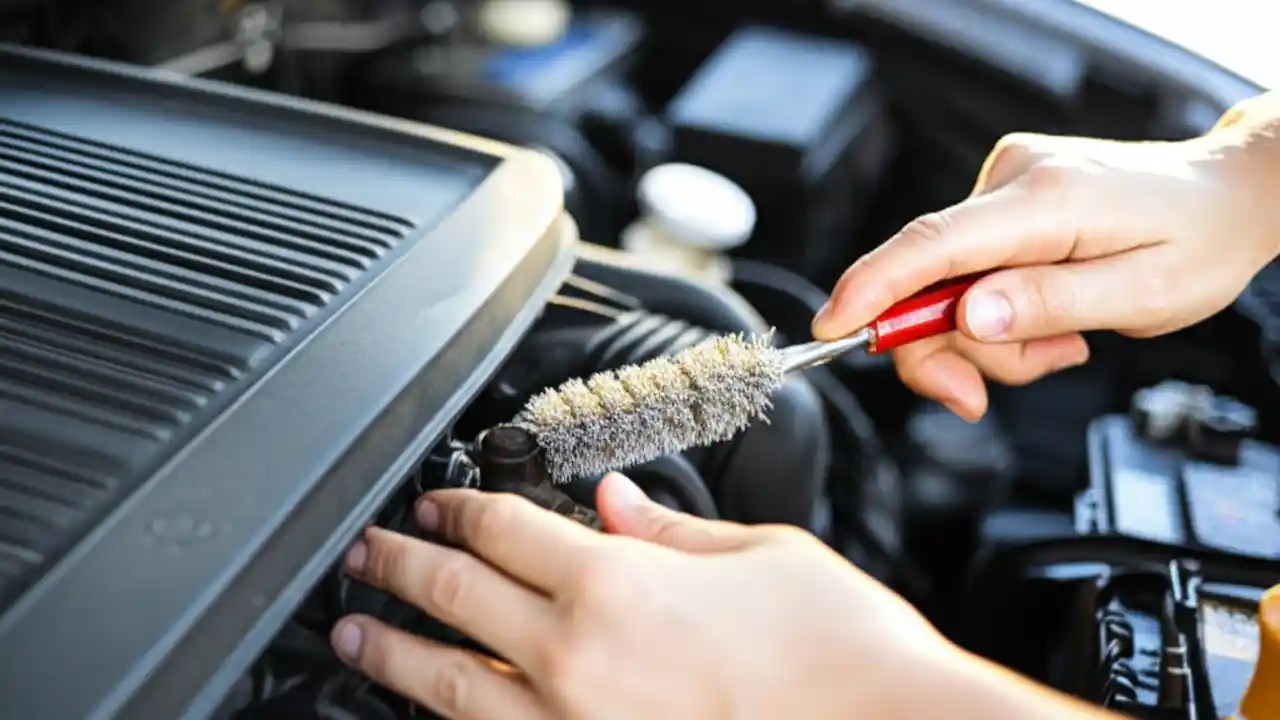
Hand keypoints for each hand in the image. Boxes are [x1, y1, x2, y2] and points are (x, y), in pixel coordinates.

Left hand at [330, 474, 1109, 718]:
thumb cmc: (843, 653)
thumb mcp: (760, 555)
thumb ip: (670, 528)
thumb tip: (614, 505)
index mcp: (618, 582)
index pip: (502, 528)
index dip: (456, 508)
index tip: (435, 504)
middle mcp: (578, 658)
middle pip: (453, 597)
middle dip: (395, 567)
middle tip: (363, 553)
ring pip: (449, 684)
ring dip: (392, 653)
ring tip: (357, 636)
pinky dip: (456, 718)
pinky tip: (437, 710)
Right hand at [812, 91, 1279, 420]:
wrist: (1225, 198)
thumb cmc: (1197, 242)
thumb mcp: (1141, 295)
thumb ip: (1049, 304)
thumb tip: (968, 316)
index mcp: (1047, 200)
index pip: (935, 243)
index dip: (874, 287)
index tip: (831, 326)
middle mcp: (1013, 182)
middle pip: (926, 277)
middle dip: (945, 348)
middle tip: (977, 399)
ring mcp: (1004, 187)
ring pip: (947, 287)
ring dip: (989, 338)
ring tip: (1059, 344)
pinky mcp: (1003, 201)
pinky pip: (967, 273)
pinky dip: (997, 312)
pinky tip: (1049, 316)